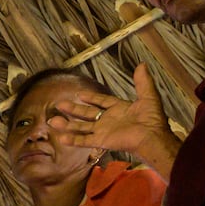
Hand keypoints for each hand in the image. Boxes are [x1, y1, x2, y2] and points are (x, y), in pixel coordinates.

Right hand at [48, 64, 174, 163]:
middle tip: (58, 104)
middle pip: (87, 114)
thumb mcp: (149, 95)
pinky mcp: (101, 141)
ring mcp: (103, 131)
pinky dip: (73, 139)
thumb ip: (142, 81)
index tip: (79, 94)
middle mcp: (108, 120)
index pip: (102, 101)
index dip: (91, 98)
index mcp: (119, 109)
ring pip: (81, 127)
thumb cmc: (152, 118)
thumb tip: (142, 64)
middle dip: (72, 109)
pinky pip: (84, 140)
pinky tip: (61, 137)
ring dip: (67, 124)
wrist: (151, 136)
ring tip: (52, 121)